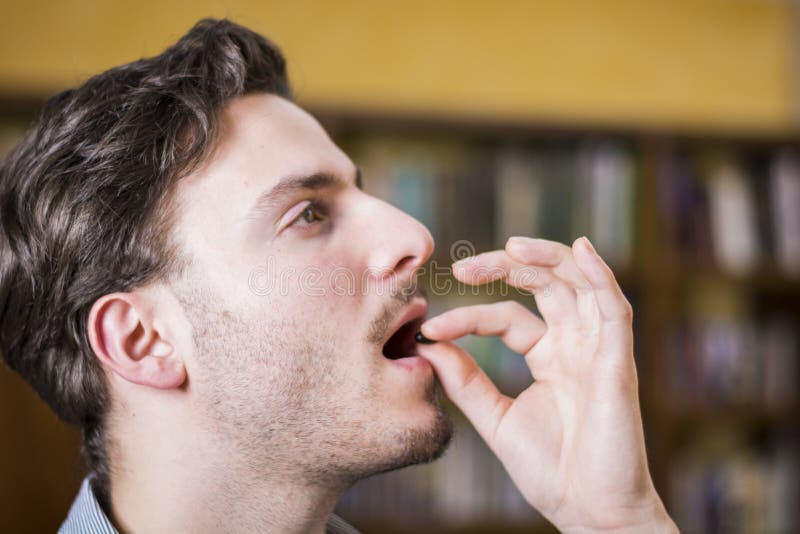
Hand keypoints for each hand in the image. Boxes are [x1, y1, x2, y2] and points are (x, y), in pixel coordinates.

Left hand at [418, 237, 676, 532]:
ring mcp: (600, 351)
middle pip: (546, 285)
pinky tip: (582, 249)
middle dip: (508, 266)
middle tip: (462, 268)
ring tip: (512, 244)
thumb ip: (465, 381)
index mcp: (550, 358)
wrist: (589, 514)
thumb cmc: (551, 471)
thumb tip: (428, 345)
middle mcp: (576, 346)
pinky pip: (615, 309)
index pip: (508, 317)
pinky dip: (602, 275)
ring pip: (581, 284)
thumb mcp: (496, 419)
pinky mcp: (620, 363)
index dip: (470, 316)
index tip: (429, 329)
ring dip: (549, 257)